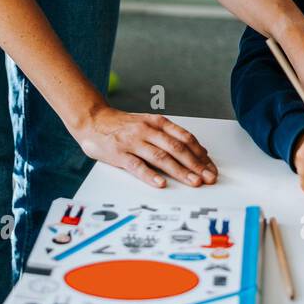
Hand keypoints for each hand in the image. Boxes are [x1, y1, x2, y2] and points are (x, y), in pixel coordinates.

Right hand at [77, 106, 217, 188]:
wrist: (92, 119)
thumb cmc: (123, 125)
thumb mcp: (148, 123)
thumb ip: (169, 136)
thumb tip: (197, 151)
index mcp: (157, 122)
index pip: (185, 138)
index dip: (200, 154)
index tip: (211, 167)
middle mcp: (147, 130)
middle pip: (177, 148)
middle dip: (196, 164)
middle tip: (208, 177)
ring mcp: (133, 141)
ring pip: (161, 157)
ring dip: (180, 171)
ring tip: (193, 182)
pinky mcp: (119, 153)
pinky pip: (136, 165)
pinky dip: (150, 175)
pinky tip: (160, 183)